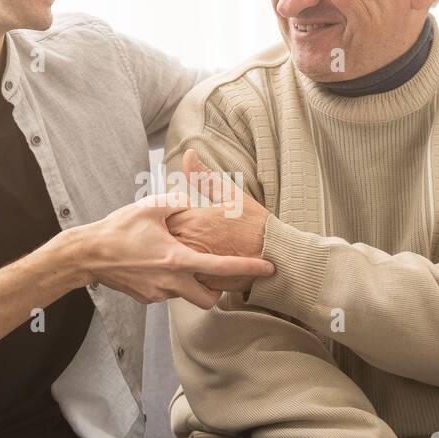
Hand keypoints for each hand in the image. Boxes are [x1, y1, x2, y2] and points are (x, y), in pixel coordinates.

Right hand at [75, 192, 273, 308]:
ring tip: (180, 261)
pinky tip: (158, 264)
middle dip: (218, 290)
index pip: (222, 268)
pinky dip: (172, 281)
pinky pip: (168, 292)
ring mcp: (157, 294)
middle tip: (217, 274)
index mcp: (176, 259)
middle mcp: (170, 282)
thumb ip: (181, 203)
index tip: (269, 269)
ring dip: (192, 282)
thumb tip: (199, 201)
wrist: (86, 254)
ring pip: (187, 295)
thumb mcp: (151, 207)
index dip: (249, 269)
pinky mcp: (146, 298)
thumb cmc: (119, 228)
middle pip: (209, 298)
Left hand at [165, 149, 270, 293]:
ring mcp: (195, 266)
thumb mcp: (231, 195)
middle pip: (161, 242)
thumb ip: (204, 177)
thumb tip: (188, 154)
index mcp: (193, 221)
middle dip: (163, 239)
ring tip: (181, 252)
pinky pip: (184, 280)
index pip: (161, 218)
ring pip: (169, 263)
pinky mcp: (203, 284)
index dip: (164, 218)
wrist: (277, 255)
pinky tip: (194, 268)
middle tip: (171, 236)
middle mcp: (190, 244)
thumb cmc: (256, 223)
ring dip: (172, 257)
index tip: (171, 218)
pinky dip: (185, 275)